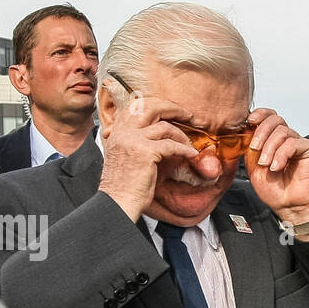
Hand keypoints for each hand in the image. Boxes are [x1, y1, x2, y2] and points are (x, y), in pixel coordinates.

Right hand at [97, 92, 198, 220]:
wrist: (118, 202)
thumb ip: (136, 142)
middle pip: (151, 106)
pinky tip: (191, 155)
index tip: (173, 111)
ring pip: (165, 126)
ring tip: (190, 145)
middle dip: (174, 108)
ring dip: (182, 136)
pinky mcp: (145, 152)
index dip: (158, 105)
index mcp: (117, 131)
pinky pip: (171, 145)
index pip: (137, 105)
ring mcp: (133, 140)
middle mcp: (123, 132)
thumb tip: (159, 135)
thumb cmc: (125, 185)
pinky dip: (185, 150)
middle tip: (189, 115)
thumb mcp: (126, 156)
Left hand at [246, 108, 308, 234]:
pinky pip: (293, 143)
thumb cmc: (274, 189)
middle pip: (275, 119)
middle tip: (255, 149)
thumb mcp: (253, 166)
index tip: (250, 121)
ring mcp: (297, 143)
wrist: (289, 205)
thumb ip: (250, 148)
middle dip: (261, 132)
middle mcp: (285, 139)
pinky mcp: (308, 149)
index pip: (268, 116)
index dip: (259, 114)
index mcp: (272, 139)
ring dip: (270, 147)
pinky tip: (277, 167)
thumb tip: (244, 131)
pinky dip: (282, 154)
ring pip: (282, 131)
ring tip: (266, 164)